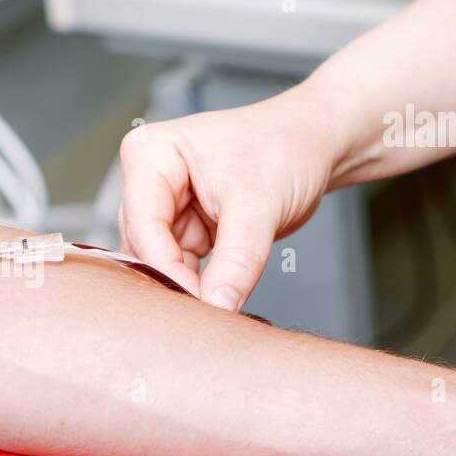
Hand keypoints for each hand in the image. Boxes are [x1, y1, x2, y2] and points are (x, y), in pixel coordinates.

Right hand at [118, 84, 349, 308]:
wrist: (312, 146)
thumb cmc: (285, 148)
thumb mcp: (261, 203)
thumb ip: (237, 259)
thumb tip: (218, 306)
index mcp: (150, 153)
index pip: (143, 224)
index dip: (168, 267)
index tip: (201, 301)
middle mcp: (147, 179)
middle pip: (144, 246)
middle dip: (176, 278)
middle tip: (209, 309)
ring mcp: (164, 206)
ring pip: (158, 262)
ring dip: (186, 284)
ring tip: (219, 300)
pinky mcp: (182, 229)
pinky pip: (179, 267)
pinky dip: (198, 284)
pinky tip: (220, 293)